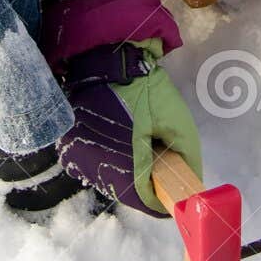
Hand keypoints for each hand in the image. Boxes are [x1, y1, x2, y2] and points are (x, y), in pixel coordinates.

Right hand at [57, 37, 202, 215]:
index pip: (146, 201)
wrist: (108, 60)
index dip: (164, 198)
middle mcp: (92, 166)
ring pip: (112, 181)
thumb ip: (187, 157)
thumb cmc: (145, 89)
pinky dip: (114, 161)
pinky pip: (98, 166)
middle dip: (148, 183)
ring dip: (129, 173)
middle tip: (160, 162)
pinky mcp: (70, 148)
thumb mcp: (176, 120)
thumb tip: (190, 184)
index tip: (175, 188)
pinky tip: (122, 140)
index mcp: (119, 162)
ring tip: (140, 145)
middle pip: (128, 192)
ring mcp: (77, 157)